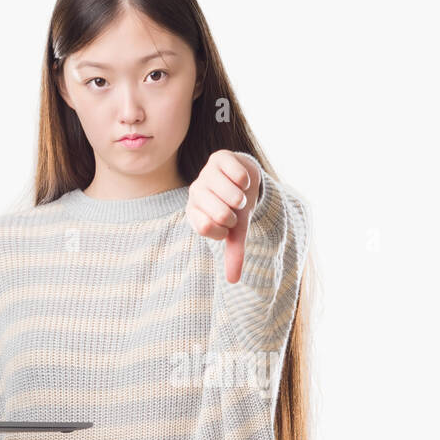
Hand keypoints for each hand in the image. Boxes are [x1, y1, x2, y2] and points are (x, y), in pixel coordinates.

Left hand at [186, 150, 260, 283]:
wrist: (244, 179)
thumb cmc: (236, 209)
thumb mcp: (236, 232)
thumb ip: (233, 254)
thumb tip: (233, 280)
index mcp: (194, 213)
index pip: (205, 228)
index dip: (224, 229)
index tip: (227, 225)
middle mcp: (195, 193)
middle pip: (219, 213)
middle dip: (235, 215)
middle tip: (234, 209)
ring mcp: (205, 174)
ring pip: (230, 194)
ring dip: (242, 198)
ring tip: (239, 196)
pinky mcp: (219, 158)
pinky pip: (237, 175)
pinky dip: (246, 182)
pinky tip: (242, 181)